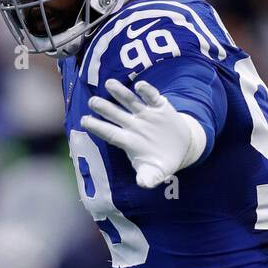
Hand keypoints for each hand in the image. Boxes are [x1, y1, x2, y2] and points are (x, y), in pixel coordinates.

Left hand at [81, 79, 205, 189]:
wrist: (182, 147)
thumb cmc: (161, 161)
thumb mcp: (155, 172)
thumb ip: (148, 178)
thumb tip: (143, 184)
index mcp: (128, 141)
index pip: (110, 133)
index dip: (97, 127)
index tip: (84, 121)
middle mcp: (133, 124)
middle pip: (115, 114)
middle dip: (104, 107)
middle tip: (92, 101)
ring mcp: (145, 114)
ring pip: (130, 101)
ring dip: (120, 93)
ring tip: (109, 84)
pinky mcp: (160, 106)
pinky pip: (151, 96)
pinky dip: (146, 91)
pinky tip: (140, 86)